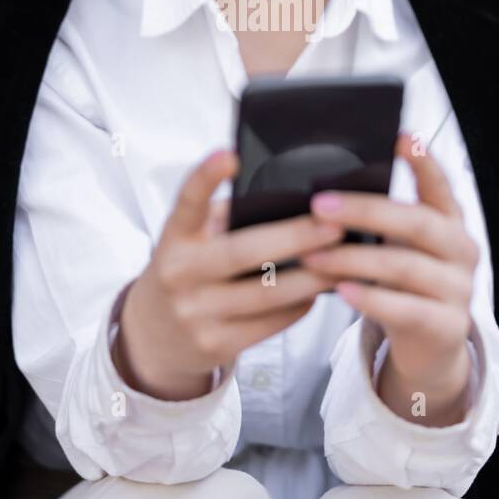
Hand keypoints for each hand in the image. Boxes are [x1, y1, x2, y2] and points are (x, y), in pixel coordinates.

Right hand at [116, 148, 344, 399]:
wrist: (154, 336)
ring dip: (313, 277)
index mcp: (175, 236)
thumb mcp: (191, 241)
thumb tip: (292, 202)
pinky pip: (271, 323)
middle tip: (335, 225)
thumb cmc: (188, 271)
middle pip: (244, 252)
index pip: (187, 202)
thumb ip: (225, 221)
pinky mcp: (215, 344)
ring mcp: (195, 312)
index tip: (229, 154)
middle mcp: (179, 273)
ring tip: (344, 260)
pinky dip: (300, 305)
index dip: (206, 177)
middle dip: (296, 237)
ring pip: (268, 293)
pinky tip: (318, 292)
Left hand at [299, 132, 478, 422]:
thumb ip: (377, 223)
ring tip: (311, 256)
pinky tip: (342, 291)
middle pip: (417, 222)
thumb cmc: (402, 286)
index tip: (399, 136)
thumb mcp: (396, 248)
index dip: (423, 161)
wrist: (430, 348)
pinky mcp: (447, 326)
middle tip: (318, 205)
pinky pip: (406, 309)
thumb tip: (319, 195)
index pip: (440, 185)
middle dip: (365, 210)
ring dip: (353, 259)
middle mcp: (461, 250)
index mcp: (449, 222)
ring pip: (405, 267)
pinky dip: (371, 298)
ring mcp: (458, 290)